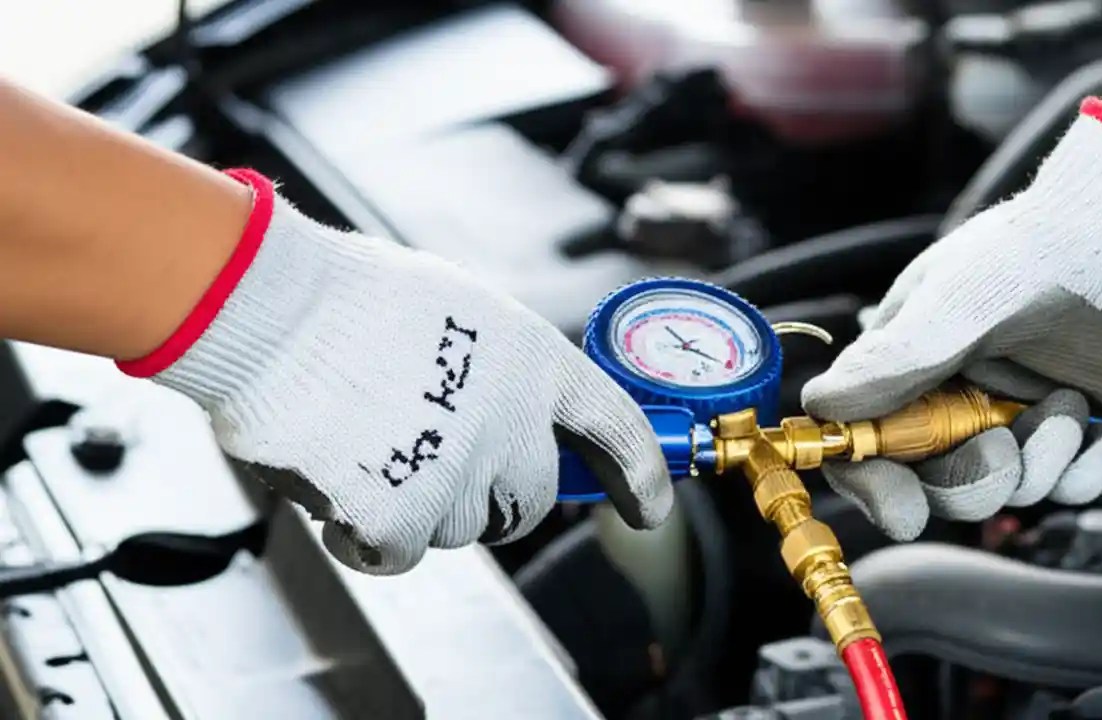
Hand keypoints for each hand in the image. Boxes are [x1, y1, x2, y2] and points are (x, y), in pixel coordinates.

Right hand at [118, 169, 672, 573]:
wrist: (270, 309)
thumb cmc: (351, 297)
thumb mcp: (461, 310)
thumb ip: (504, 368)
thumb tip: (516, 412)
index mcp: (536, 361)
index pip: (618, 430)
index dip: (641, 477)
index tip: (649, 507)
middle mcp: (514, 423)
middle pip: (532, 502)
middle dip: (493, 495)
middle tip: (441, 462)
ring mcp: (460, 474)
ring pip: (456, 527)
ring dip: (417, 503)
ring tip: (367, 439)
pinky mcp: (400, 517)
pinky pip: (397, 552)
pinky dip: (365, 531)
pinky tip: (339, 477)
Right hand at [801, 98, 1101, 541]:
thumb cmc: (1023, 253)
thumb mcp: (948, 303)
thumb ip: (890, 362)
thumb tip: (820, 405)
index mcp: (902, 374)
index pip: (867, 450)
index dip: (877, 487)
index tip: (904, 507)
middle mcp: (950, 405)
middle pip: (939, 488)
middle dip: (974, 480)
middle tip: (1003, 445)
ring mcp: (1010, 420)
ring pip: (1009, 492)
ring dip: (1041, 461)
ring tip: (1063, 404)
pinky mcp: (1067, 432)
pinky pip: (1070, 487)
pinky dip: (1086, 468)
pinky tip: (1097, 430)